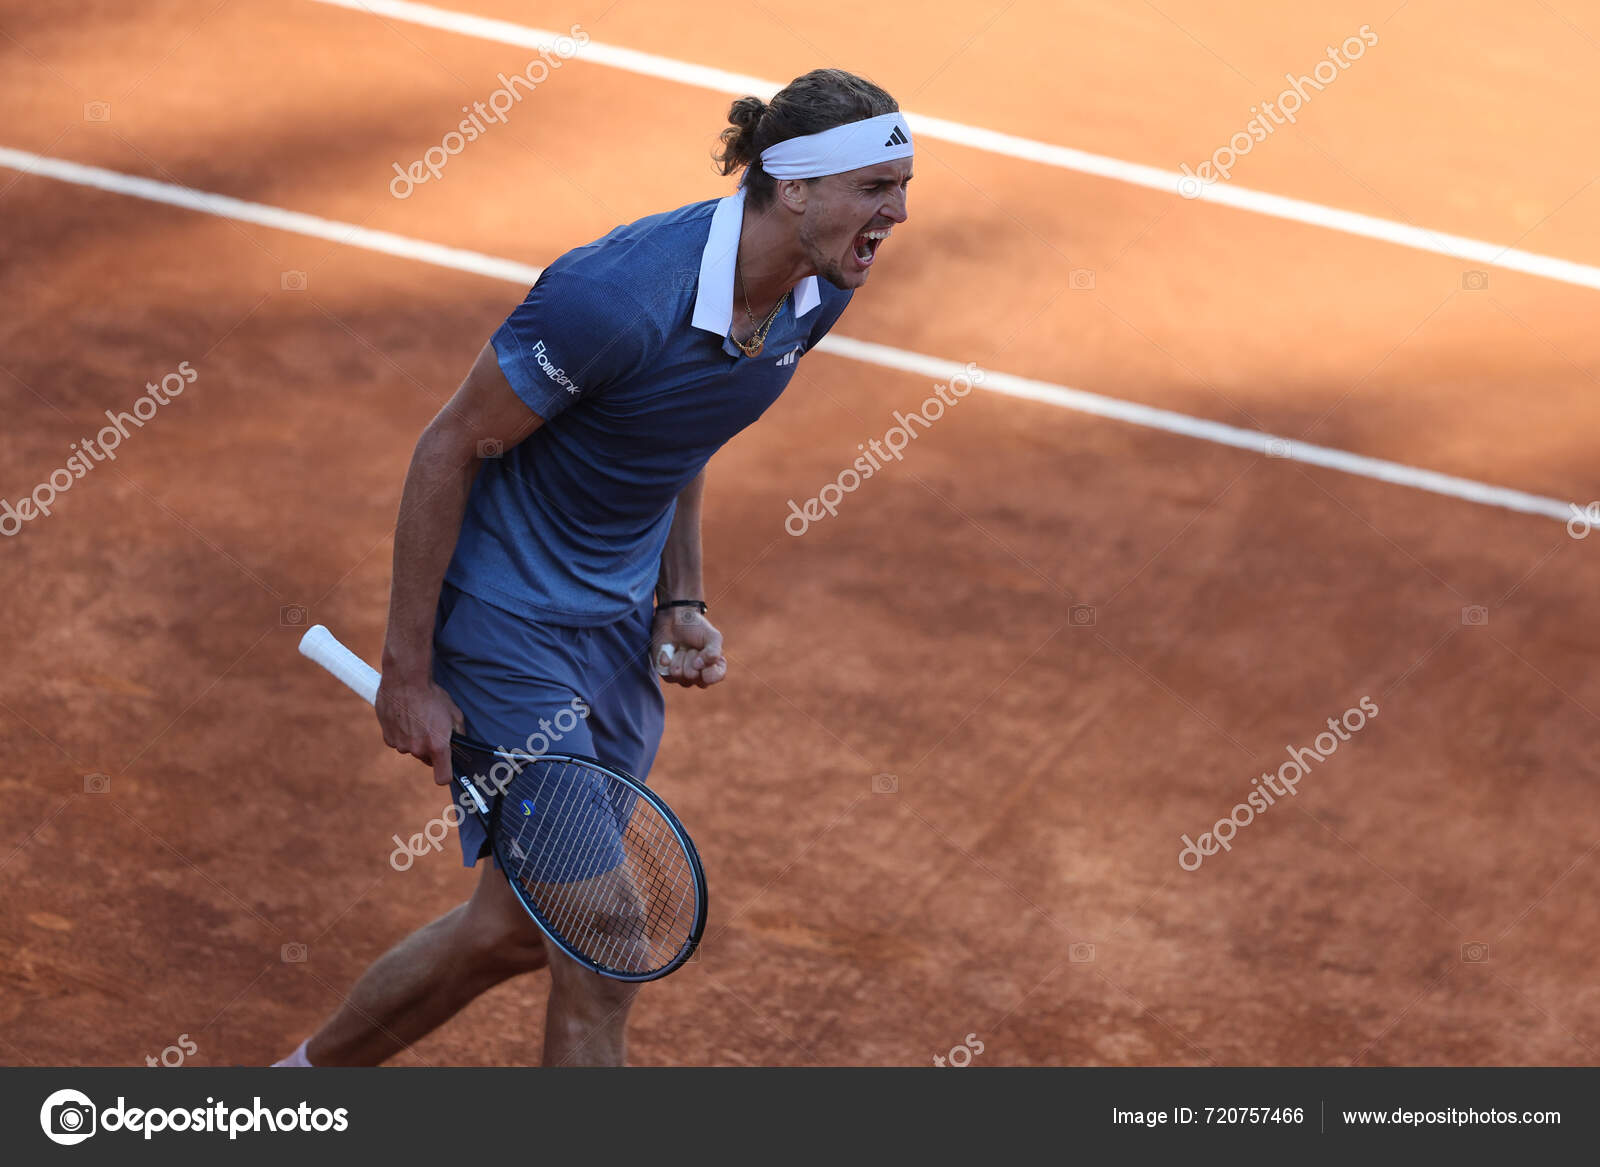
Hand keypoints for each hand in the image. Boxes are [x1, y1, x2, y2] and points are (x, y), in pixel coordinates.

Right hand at [375, 671, 465, 785]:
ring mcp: (401, 745)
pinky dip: (401, 734)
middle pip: (427, 760)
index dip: (446, 773)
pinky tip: (404, 717)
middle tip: (432, 730)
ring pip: (411, 749)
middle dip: (431, 749)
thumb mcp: (454, 713)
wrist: (405, 680)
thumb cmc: (432, 695)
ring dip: (415, 740)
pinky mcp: (388, 738)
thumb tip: (460, 745)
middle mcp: (418, 749)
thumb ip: (458, 734)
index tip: (447, 766)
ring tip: (417, 719)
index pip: (443, 778)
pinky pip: (398, 742)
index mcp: (437, 746)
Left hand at [652, 608, 726, 687]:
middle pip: (693, 676)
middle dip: (690, 656)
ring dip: (679, 656)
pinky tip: (670, 650)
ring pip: (678, 674)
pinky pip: (666, 672)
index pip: (713, 678)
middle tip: (691, 647)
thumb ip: (714, 652)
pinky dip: (667, 657)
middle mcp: (699, 676)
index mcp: (714, 668)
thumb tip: (699, 666)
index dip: (707, 668)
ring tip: (681, 648)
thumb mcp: (712, 636)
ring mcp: (682, 677)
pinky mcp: (667, 674)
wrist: (673, 619)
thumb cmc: (696, 627)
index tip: (703, 652)